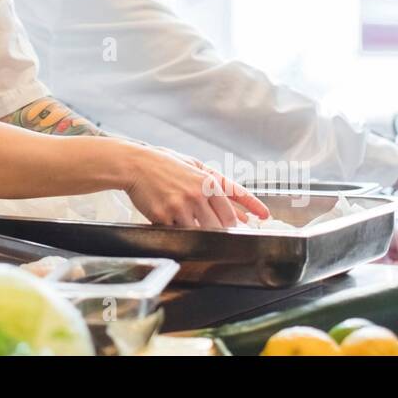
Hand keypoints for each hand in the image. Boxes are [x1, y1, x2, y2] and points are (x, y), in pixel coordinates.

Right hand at [122, 144, 269, 227]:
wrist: (135, 165)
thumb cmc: (165, 164)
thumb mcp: (195, 167)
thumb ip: (219, 188)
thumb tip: (241, 215)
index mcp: (206, 182)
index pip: (230, 210)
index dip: (244, 218)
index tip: (262, 219)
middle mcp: (196, 195)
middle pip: (219, 226)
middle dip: (220, 231)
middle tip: (216, 231)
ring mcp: (180, 207)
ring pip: (199, 232)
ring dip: (198, 231)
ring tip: (189, 222)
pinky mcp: (163, 216)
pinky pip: (177, 232)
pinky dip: (177, 230)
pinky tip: (171, 220)